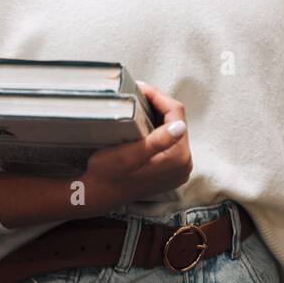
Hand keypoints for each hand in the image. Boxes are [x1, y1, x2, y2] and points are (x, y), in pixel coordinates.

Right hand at [80, 82, 191, 211]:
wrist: (98, 195)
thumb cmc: (107, 174)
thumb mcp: (128, 156)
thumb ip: (157, 141)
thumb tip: (180, 126)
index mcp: (179, 158)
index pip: (176, 114)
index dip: (159, 97)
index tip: (141, 87)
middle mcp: (185, 164)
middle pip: (176, 121)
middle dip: (159, 104)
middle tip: (139, 92)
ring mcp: (180, 168)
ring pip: (173, 130)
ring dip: (158, 116)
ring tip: (140, 103)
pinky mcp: (171, 170)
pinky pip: (170, 141)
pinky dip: (158, 129)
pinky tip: (144, 121)